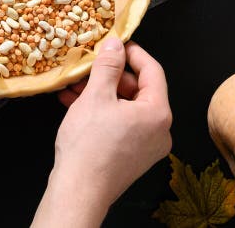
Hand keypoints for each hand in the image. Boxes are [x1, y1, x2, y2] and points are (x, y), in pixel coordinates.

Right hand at [32, 38, 171, 227]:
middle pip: (139, 89)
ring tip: (75, 85)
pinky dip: (102, 111)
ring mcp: (147, 145)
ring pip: (126, 107)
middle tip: (90, 65)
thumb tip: (115, 44)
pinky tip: (75, 104)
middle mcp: (159, 130)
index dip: (133, 52)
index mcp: (158, 113)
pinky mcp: (132, 156)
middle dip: (111, 75)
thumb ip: (107, 66)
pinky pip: (121, 124)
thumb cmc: (89, 146)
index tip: (116, 43)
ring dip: (102, 93)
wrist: (79, 191)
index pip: (153, 70)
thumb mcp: (96, 95)